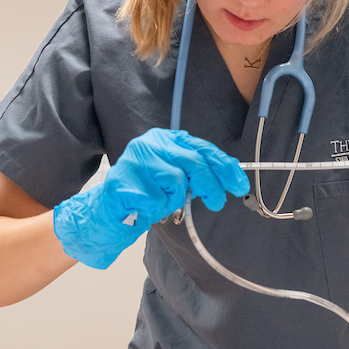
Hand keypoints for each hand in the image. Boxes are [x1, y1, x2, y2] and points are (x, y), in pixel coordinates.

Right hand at [53, 129, 249, 268]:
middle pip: (193, 162)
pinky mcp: (124, 179)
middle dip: (211, 185)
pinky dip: (157, 208)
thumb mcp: (176, 178)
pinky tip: (147, 207)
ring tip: (164, 202)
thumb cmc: (148, 193)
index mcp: (166, 139)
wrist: (110, 210)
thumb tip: (232, 177)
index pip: (202, 148)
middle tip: (218, 202)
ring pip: (175, 181)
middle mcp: (150, 143)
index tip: (239, 184)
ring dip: (175, 199)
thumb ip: (197, 172)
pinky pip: (156, 199)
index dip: (224, 166)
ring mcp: (136, 159)